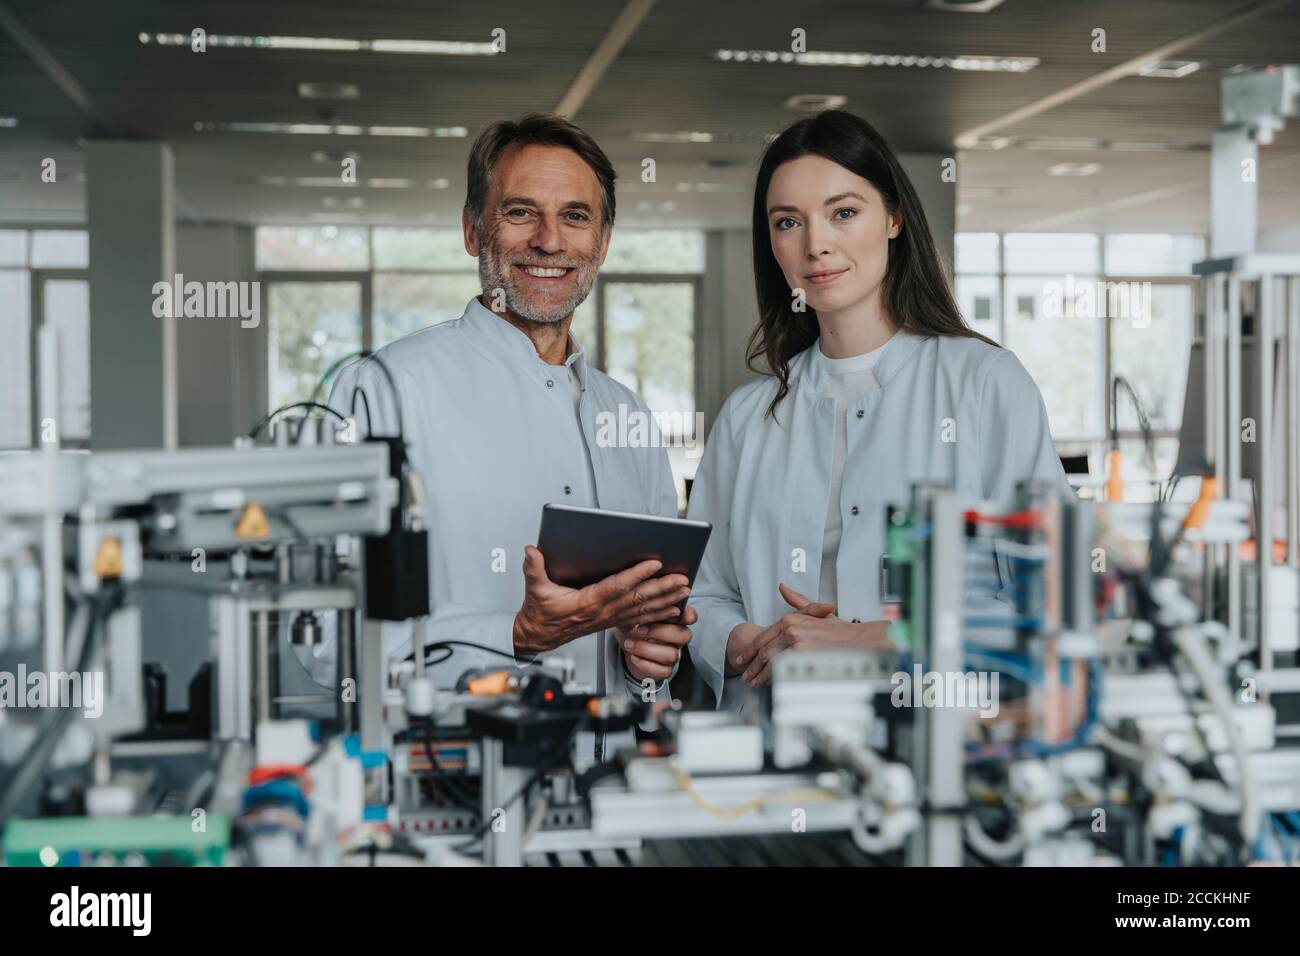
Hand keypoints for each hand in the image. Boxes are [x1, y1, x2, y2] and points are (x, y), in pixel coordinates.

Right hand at [512, 546, 689, 656]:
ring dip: (666, 600)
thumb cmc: (541, 613)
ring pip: (643, 609)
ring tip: (684, 590)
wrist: (540, 636)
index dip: (636, 575)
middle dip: (661, 588)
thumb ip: (534, 568)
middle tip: (681, 579)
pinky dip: (659, 613)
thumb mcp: (535, 589)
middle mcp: (603, 612)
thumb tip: (532, 551)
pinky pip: (641, 618)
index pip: (617, 587)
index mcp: (588, 602)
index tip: (653, 564)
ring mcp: (610, 618)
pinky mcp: (613, 622)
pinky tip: (674, 608)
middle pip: (638, 599)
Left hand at [617, 606, 696, 682]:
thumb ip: (642, 606)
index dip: (690, 615)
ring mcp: (673, 654)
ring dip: (647, 649)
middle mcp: (677, 638)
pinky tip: (634, 657)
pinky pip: (663, 671)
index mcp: (674, 621)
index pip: (691, 616)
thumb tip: (643, 597)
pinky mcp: (665, 670)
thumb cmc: (634, 627)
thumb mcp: (634, 613)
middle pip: (684, 636)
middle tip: (639, 630)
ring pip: (671, 655)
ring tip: (629, 644)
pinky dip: (646, 665)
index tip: (684, 616)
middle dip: (660, 632)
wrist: (625, 647)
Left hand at [736, 583, 890, 687]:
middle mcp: (790, 628)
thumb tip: (782, 587)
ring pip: (770, 662)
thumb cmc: (839, 630)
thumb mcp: (815, 612)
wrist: (858, 641)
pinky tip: (767, 685)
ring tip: (752, 683)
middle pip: (764, 650)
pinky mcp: (801, 655)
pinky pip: (782, 669)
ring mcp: (795, 642)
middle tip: (744, 674)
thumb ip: (796, 601)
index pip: (764, 636)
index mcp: (790, 618)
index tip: (744, 658)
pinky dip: (772, 678)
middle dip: (752, 665)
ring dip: (759, 674)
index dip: (751, 649)